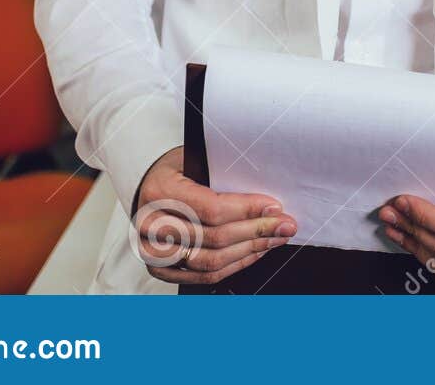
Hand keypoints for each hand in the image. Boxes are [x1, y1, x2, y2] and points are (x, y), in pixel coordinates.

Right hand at [131, 146, 297, 285]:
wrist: (149, 186)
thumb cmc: (178, 170)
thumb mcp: (198, 159)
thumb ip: (226, 176)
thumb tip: (268, 199)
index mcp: (160, 191)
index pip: (212, 208)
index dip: (248, 211)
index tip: (275, 207)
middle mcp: (151, 225)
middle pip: (214, 238)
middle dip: (257, 232)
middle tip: (285, 226)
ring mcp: (152, 251)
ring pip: (210, 261)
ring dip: (249, 251)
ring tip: (274, 239)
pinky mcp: (160, 269)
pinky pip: (203, 275)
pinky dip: (234, 265)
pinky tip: (254, 252)